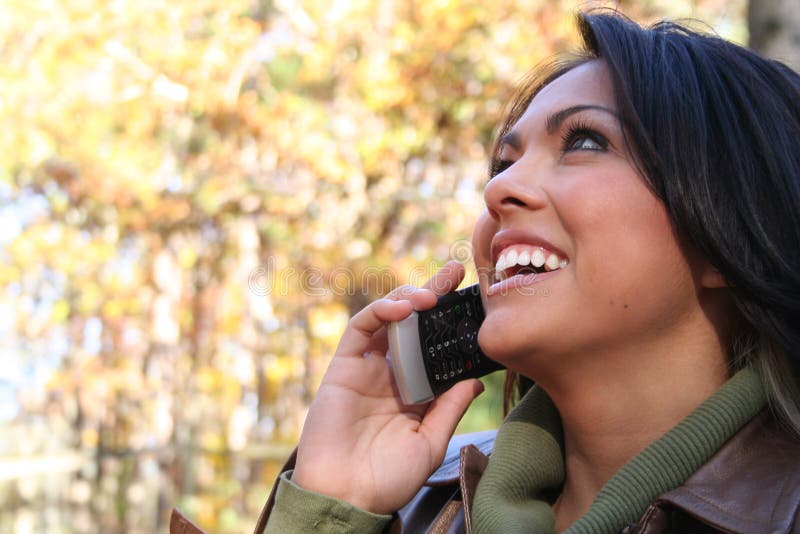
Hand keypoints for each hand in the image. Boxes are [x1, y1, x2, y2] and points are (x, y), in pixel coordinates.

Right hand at [291, 261, 483, 513]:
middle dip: (433, 293)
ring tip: (430, 295)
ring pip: (387, 317)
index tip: (475, 299)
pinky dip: (380, 311)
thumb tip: (475, 380)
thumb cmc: (388, 478)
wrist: (347, 497)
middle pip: (413, 323)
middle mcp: (392, 373)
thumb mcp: (431, 442)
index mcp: (416, 390)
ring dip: (408, 298)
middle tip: (456, 272)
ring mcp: (367, 367)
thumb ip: (449, 408)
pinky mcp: (344, 365)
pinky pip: (361, 328)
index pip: (436, 345)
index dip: (452, 321)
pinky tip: (402, 308)